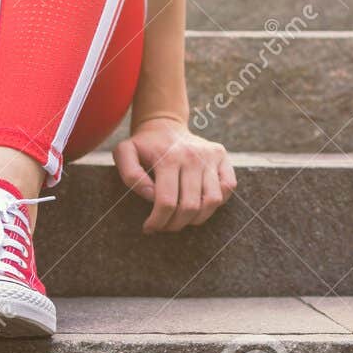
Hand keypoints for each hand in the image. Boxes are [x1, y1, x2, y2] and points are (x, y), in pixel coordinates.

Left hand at [113, 116, 235, 232]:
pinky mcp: (222, 157)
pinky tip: (199, 204)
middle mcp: (194, 157)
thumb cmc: (143, 145)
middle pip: (190, 206)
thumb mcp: (125, 153)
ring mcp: (211, 156)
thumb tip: (150, 196)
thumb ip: (130, 175)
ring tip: (181, 219)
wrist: (164, 123)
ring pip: (213, 201)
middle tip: (164, 227)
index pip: (167, 202)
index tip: (149, 228)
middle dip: (175, 224)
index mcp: (169, 158)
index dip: (158, 221)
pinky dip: (216, 202)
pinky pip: (228, 187)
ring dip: (197, 218)